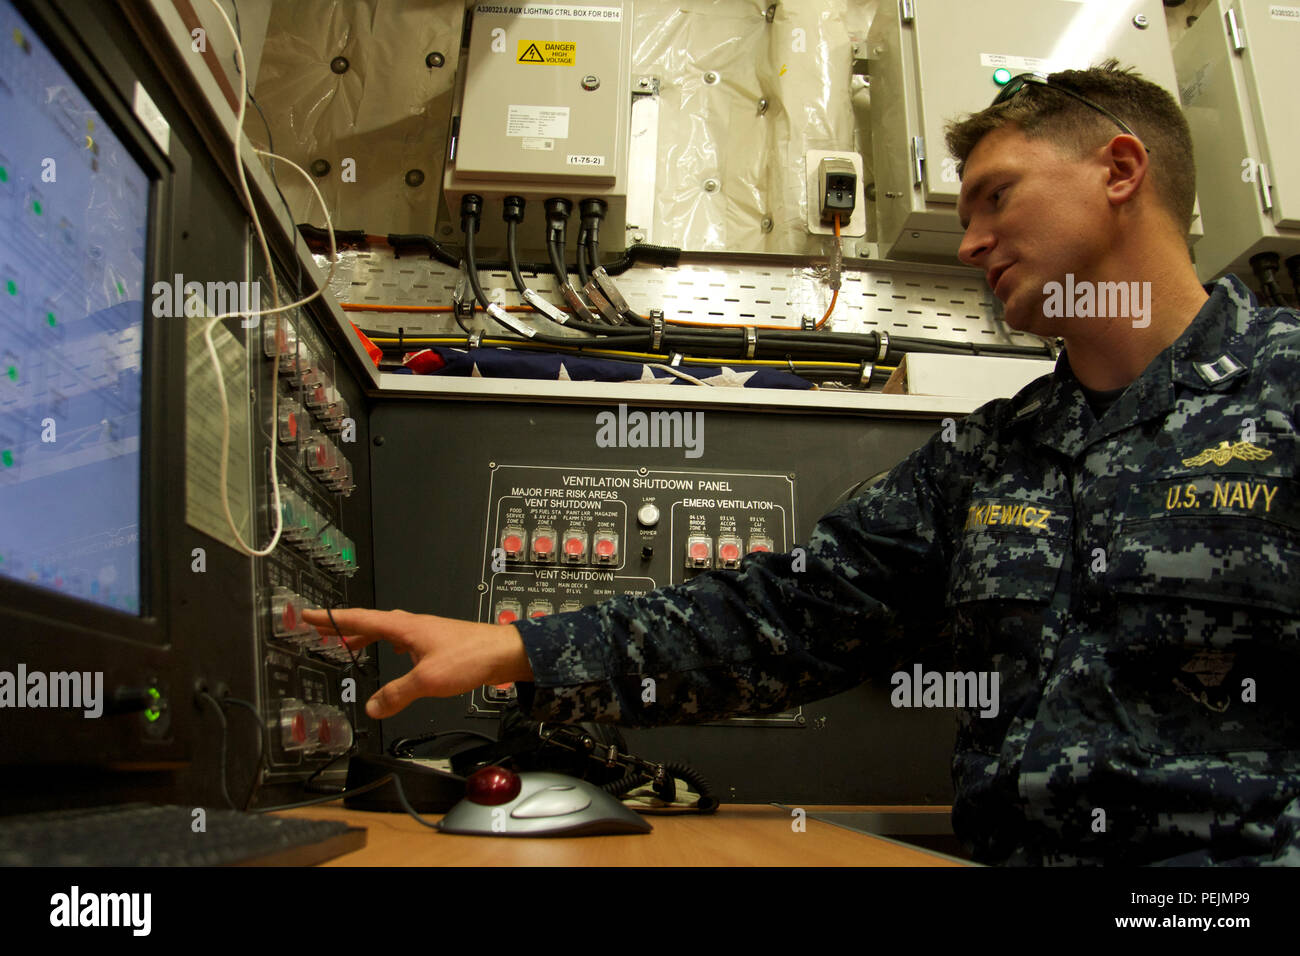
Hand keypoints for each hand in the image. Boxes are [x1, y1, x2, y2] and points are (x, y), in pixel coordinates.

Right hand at [300, 608, 532, 718]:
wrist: (503, 653)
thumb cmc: (470, 656)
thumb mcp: (427, 680)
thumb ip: (397, 694)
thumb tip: (373, 707)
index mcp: (404, 628)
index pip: (359, 619)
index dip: (332, 619)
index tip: (309, 615)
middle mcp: (413, 626)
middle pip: (371, 623)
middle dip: (345, 627)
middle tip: (323, 631)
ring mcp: (425, 634)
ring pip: (387, 631)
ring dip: (366, 636)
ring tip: (350, 645)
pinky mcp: (437, 644)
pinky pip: (403, 641)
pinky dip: (389, 645)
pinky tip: (395, 654)